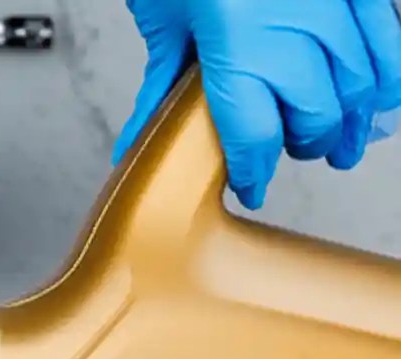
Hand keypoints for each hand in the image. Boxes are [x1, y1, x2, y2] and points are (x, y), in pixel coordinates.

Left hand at [115, 0, 400, 209]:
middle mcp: (294, 26)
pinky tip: (380, 98)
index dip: (254, 170)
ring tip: (340, 145)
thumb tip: (139, 139)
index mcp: (238, 43)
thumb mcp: (164, 21)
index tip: (251, 184)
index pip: (255, 133)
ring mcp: (334, 3)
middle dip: (303, 144)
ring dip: (351, 120)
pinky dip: (389, 73)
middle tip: (290, 155)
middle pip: (315, 114)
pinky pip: (389, 38)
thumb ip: (161, 83)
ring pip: (362, 83)